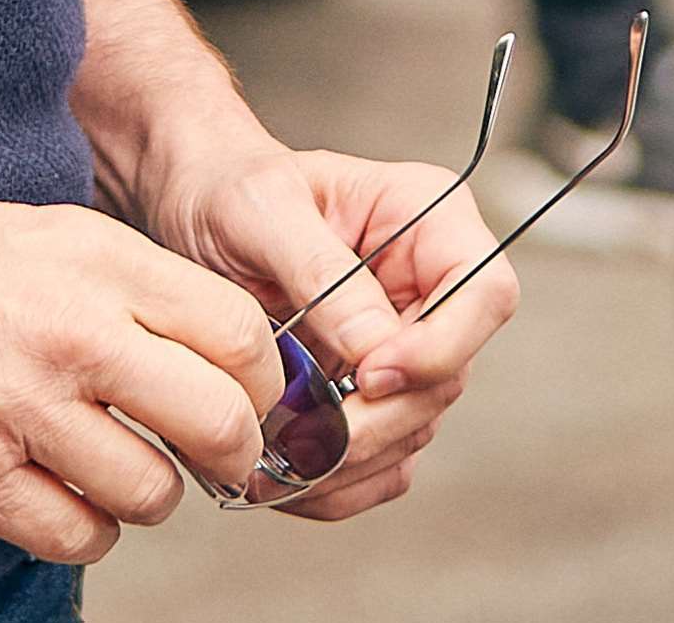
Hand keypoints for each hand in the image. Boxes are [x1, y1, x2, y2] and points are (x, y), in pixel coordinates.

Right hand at [0, 126, 281, 564]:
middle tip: (209, 456)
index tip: (246, 398)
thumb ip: (130, 290)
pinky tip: (52, 494)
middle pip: (219, 418)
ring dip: (144, 494)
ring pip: (152, 492)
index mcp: (97, 260)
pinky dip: (79, 529)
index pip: (240, 333)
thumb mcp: (40, 236)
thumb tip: (218, 352)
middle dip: (230, 451)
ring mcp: (19, 409)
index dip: (261, 380)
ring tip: (106, 467)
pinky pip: (74, 535)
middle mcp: (72, 331)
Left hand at [132, 135, 521, 520]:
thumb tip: (374, 347)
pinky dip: (332, 484)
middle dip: (376, 422)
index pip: (485, 292)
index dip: (440, 346)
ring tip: (270, 458)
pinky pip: (377, 464)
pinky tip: (280, 472)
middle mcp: (428, 288)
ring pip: (411, 431)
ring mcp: (402, 348)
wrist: (187, 212)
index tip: (368, 374)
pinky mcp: (369, 397)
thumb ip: (321, 270)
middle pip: (447, 379)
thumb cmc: (225, 188)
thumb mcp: (260, 209)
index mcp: (427, 218)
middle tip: (300, 439)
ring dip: (345, 461)